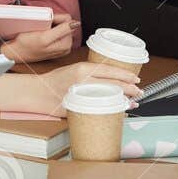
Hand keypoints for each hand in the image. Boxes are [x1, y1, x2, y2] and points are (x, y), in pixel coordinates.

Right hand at [0, 15, 74, 63]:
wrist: (16, 53)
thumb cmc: (26, 46)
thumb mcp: (43, 37)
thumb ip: (61, 30)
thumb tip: (76, 23)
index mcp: (67, 44)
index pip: (68, 21)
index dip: (55, 18)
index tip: (45, 23)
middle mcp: (67, 46)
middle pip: (65, 23)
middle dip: (54, 22)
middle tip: (42, 28)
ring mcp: (61, 46)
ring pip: (60, 26)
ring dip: (51, 26)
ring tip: (41, 32)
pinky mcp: (55, 45)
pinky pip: (56, 31)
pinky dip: (49, 29)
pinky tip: (41, 34)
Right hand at [0, 62, 140, 116]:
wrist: (38, 92)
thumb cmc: (55, 81)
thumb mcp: (74, 70)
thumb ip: (90, 74)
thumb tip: (110, 79)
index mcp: (82, 68)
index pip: (110, 71)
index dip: (126, 76)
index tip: (136, 79)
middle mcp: (83, 81)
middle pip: (113, 85)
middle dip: (129, 89)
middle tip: (139, 91)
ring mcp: (82, 95)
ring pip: (109, 97)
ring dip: (124, 100)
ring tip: (133, 101)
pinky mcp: (79, 107)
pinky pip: (99, 109)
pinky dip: (112, 109)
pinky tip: (119, 110)